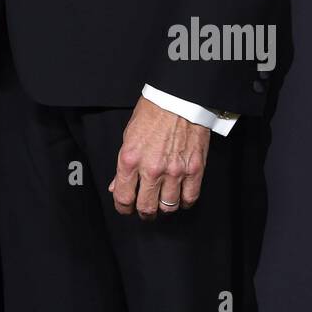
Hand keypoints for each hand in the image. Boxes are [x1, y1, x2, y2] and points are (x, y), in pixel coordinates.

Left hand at [107, 96, 209, 219]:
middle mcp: (151, 169)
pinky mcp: (194, 170)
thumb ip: (123, 165)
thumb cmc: (152, 113)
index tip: (125, 208)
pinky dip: (183, 202)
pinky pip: (189, 198)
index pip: (123, 197)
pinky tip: (179, 197)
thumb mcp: (128, 136)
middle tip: (144, 209)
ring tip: (162, 202)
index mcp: (130, 159)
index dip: (123, 208)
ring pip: (168, 207)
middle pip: (146, 207)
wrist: (179, 99)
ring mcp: (174, 171)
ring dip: (163, 208)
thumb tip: (117, 186)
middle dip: (143, 212)